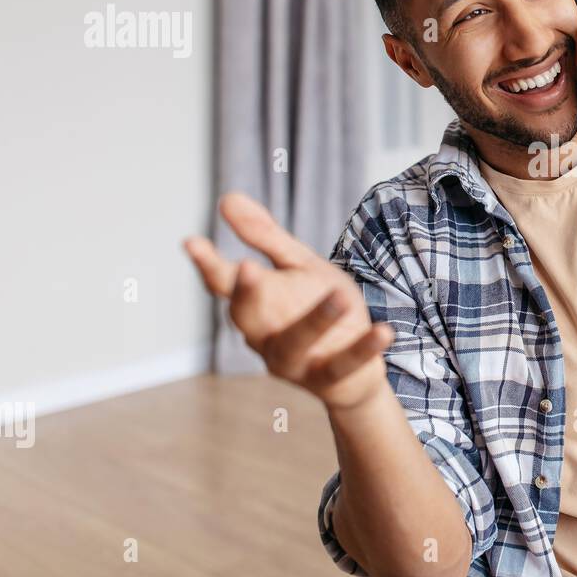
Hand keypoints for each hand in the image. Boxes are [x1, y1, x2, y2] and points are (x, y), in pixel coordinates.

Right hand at [183, 192, 394, 411]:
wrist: (355, 368)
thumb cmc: (320, 308)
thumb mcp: (299, 266)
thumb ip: (265, 237)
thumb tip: (226, 197)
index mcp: (256, 306)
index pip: (224, 285)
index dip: (208, 265)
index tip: (191, 242)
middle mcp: (265, 338)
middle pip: (248, 318)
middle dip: (246, 294)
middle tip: (247, 268)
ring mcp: (295, 363)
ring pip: (296, 344)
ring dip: (316, 321)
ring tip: (339, 296)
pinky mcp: (330, 379)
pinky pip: (344, 364)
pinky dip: (364, 348)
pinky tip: (385, 330)